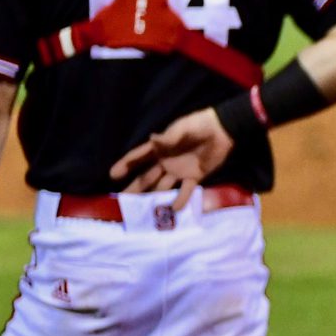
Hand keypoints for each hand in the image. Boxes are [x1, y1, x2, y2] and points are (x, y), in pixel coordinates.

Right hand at [109, 107, 235, 210]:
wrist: (222, 130)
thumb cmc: (199, 125)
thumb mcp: (183, 128)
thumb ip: (169, 137)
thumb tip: (153, 139)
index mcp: (159, 148)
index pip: (139, 157)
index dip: (126, 164)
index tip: (113, 175)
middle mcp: (165, 162)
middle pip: (147, 177)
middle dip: (135, 187)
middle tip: (122, 200)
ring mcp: (178, 171)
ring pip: (162, 186)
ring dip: (154, 197)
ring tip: (144, 210)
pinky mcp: (194, 177)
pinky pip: (185, 190)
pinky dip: (180, 199)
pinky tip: (174, 209)